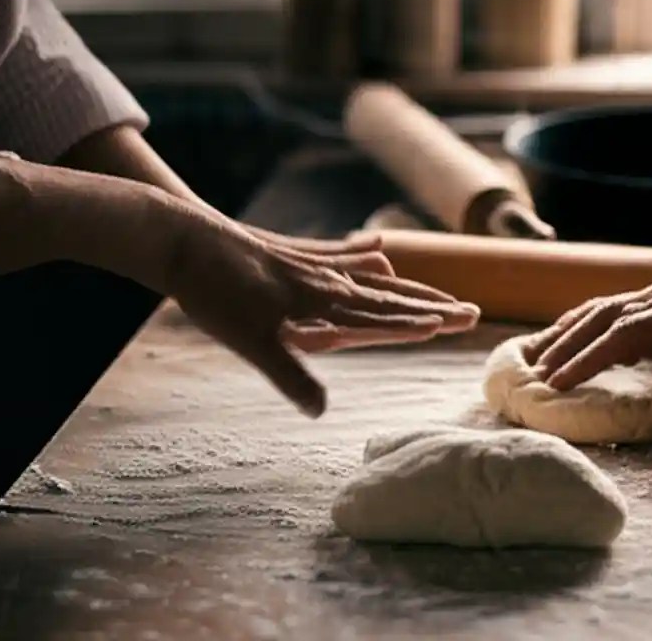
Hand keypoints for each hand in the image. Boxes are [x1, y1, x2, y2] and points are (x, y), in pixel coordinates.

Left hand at [166, 208, 479, 417]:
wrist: (181, 240)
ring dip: (407, 287)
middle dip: (430, 306)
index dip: (420, 321)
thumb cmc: (215, 293)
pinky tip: (380, 248)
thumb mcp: (251, 344)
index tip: (456, 323)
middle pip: (389, 296)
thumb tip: (321, 411)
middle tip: (470, 312)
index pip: (384, 316)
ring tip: (439, 291)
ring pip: (371, 277)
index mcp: (322, 303)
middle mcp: (325, 281)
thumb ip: (290, 376)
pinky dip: (363, 255)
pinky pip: (339, 255)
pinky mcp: (291, 254)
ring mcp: (310, 265)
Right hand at [526, 264, 651, 404]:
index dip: (587, 360)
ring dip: (574, 329)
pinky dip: (594, 318)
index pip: (623, 333)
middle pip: (605, 315)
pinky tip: (585, 332)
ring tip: (542, 353)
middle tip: (536, 376)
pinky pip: (624, 304)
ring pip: (609, 306)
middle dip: (567, 344)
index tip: (557, 385)